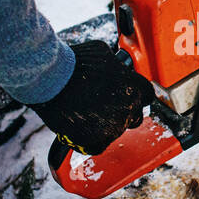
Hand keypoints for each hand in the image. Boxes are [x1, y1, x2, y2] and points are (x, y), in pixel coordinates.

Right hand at [29, 40, 154, 154]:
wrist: (52, 77)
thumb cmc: (75, 61)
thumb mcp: (103, 53)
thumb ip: (116, 66)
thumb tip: (115, 66)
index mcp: (135, 87)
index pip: (146, 96)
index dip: (135, 96)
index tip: (124, 96)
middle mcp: (128, 109)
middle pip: (134, 117)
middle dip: (123, 113)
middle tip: (104, 106)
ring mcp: (112, 127)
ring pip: (115, 132)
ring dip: (104, 126)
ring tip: (85, 113)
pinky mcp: (94, 140)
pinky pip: (97, 146)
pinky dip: (90, 140)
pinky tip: (80, 128)